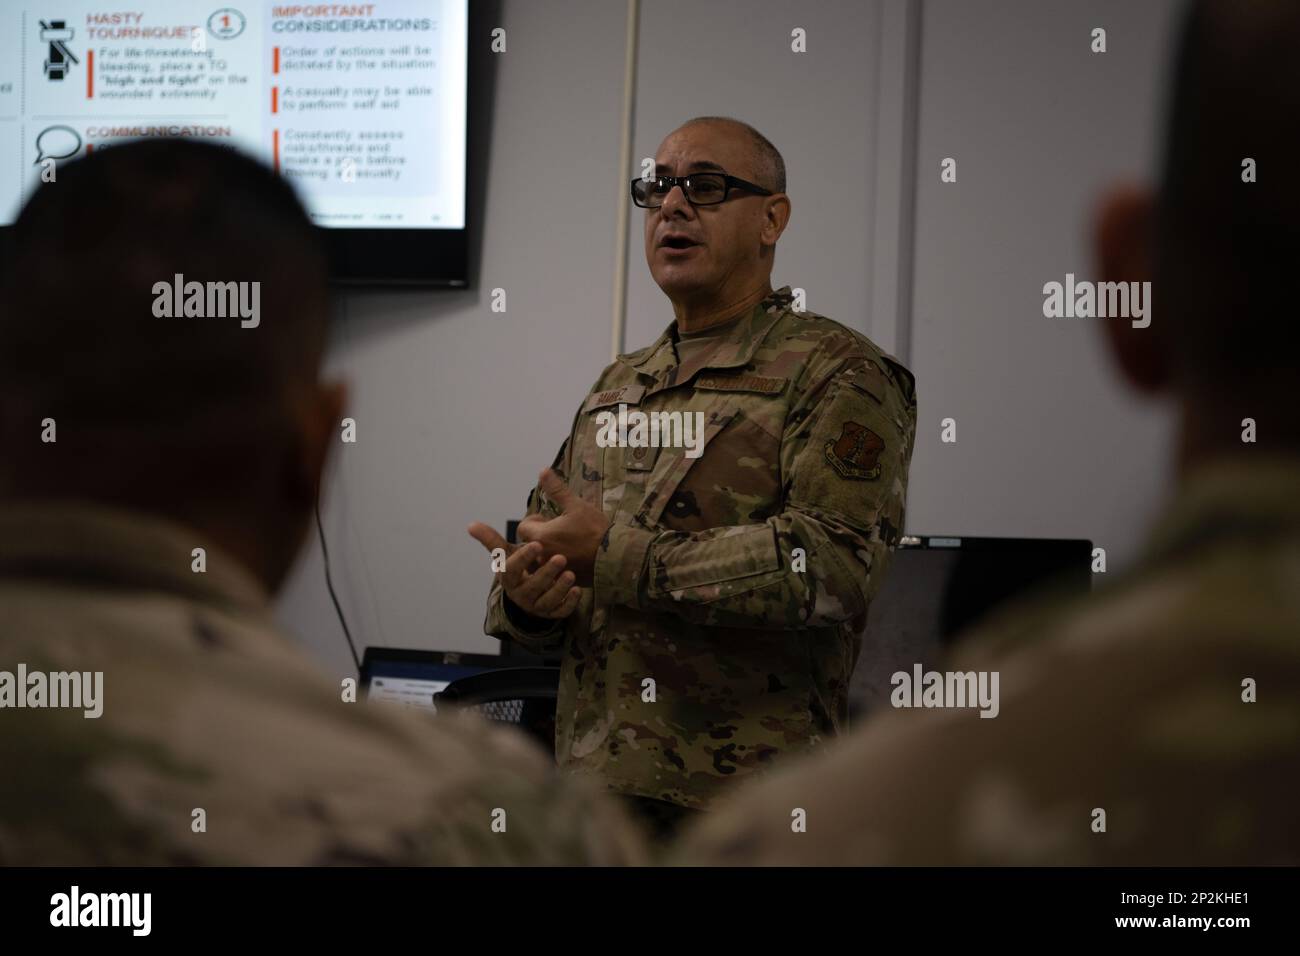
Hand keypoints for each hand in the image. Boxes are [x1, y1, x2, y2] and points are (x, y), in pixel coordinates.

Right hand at [467, 522, 581, 619]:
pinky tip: (578, 591)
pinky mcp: (551, 613)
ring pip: (547, 601)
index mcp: (509, 578)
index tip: (537, 544)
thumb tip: (470, 525)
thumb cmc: (518, 567)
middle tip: (561, 558)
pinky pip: (560, 612)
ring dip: (559, 589)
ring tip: (571, 574)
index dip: (523, 558)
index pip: (512, 569)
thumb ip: (491, 540)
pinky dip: (569, 603)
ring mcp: (537, 606)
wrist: (527, 593)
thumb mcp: (506, 555)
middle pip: (532, 586)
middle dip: (546, 573)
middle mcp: (521, 594)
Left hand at [515, 469, 610, 587]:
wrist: (616, 557)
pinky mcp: (562, 579)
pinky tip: (573, 556)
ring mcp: (552, 570)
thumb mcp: (575, 505)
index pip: (523, 528)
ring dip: (547, 551)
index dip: (534, 521)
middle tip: (559, 530)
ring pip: (540, 559)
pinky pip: (552, 572)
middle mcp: (542, 556)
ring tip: (566, 543)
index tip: (549, 519)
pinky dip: (558, 564)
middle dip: (540, 536)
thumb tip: (543, 470)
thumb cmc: (595, 529)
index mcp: (541, 536)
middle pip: (529, 545)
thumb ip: (556, 489)